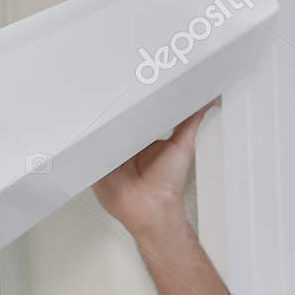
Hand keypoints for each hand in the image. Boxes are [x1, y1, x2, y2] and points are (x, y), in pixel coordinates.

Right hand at [91, 100, 215, 236]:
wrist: (151, 210)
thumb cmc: (168, 184)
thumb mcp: (183, 145)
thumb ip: (191, 120)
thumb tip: (206, 101)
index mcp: (142, 137)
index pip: (134, 113)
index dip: (133, 101)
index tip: (133, 84)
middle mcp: (125, 145)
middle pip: (115, 120)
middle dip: (113, 110)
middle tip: (114, 97)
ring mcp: (110, 155)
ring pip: (99, 132)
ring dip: (99, 125)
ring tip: (99, 113)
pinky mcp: (97, 166)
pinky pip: (88, 150)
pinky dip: (88, 143)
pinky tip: (92, 136)